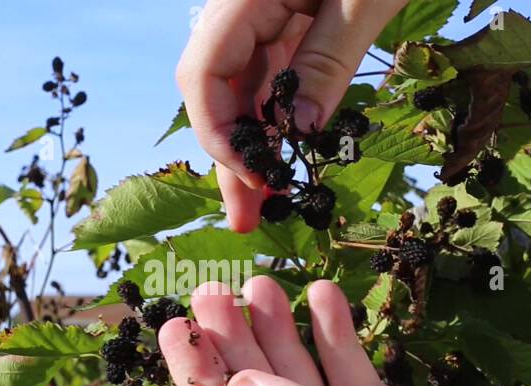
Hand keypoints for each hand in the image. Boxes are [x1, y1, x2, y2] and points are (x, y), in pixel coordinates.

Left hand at [158, 277, 530, 385]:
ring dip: (283, 333)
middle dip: (237, 344)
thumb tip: (234, 385)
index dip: (198, 375)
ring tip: (261, 283)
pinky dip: (335, 338)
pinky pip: (349, 376)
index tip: (176, 323)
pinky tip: (322, 298)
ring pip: (303, 381)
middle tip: (215, 290)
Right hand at [176, 0, 409, 232]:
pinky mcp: (288, 22)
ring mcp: (262, 15)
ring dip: (253, 148)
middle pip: (216, 92)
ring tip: (263, 205)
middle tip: (247, 220)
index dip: (219, 134)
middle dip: (231, 158)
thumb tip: (299, 134)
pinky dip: (277, 120)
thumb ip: (326, 61)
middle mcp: (241, 8)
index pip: (203, 74)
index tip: (256, 177)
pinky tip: (284, 157)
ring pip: (242, 91)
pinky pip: (271, 78)